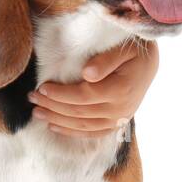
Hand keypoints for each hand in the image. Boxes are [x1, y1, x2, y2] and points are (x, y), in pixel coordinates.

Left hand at [28, 40, 158, 138]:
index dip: (60, 94)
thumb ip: (106, 59)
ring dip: (57, 120)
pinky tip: (54, 127)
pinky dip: (71, 132)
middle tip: (32, 98)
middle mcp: (121, 109)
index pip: (83, 96)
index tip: (42, 87)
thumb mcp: (124, 48)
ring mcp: (119, 119)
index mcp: (122, 89)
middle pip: (79, 112)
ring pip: (82, 125)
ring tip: (37, 112)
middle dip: (52, 106)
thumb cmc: (134, 50)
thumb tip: (87, 74)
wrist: (149, 63)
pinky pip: (91, 133)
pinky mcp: (116, 124)